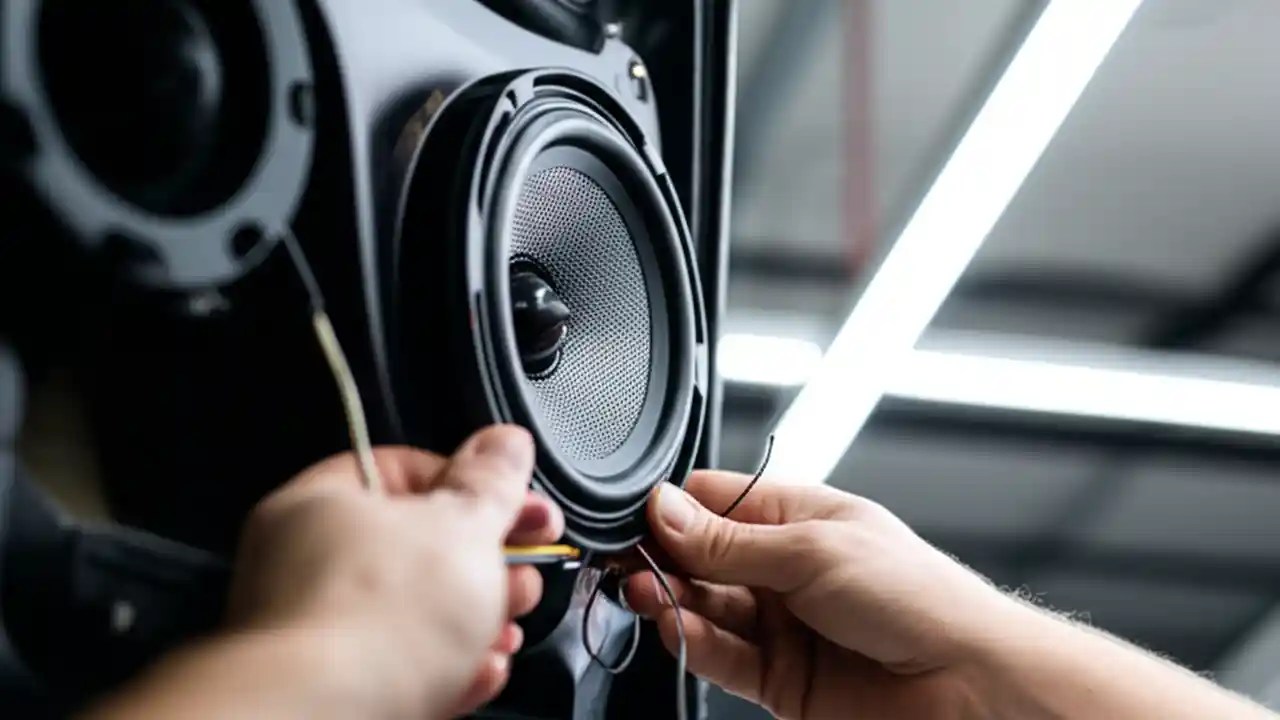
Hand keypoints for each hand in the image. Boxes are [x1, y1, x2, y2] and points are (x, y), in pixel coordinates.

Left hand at [228, 426, 562, 718]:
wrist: (325, 717)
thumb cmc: (381, 614)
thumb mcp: (463, 527)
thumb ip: (491, 482)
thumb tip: (506, 442)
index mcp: (324, 502)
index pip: (408, 471)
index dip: (475, 485)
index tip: (525, 506)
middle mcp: (307, 563)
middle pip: (418, 549)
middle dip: (488, 566)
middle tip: (524, 573)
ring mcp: (316, 632)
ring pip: (414, 616)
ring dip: (477, 624)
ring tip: (507, 632)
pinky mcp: (333, 688)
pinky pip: (400, 667)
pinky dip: (447, 668)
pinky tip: (479, 673)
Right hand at [624, 471, 1014, 719]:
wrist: (967, 683)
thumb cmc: (918, 598)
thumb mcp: (812, 551)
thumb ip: (730, 541)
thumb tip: (664, 510)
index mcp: (799, 517)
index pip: (716, 502)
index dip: (674, 510)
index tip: (639, 520)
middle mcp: (785, 568)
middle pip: (701, 557)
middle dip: (664, 558)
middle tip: (630, 561)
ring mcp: (782, 623)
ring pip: (704, 608)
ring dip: (672, 601)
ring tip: (647, 594)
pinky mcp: (780, 677)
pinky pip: (720, 656)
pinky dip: (693, 644)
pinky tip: (677, 628)